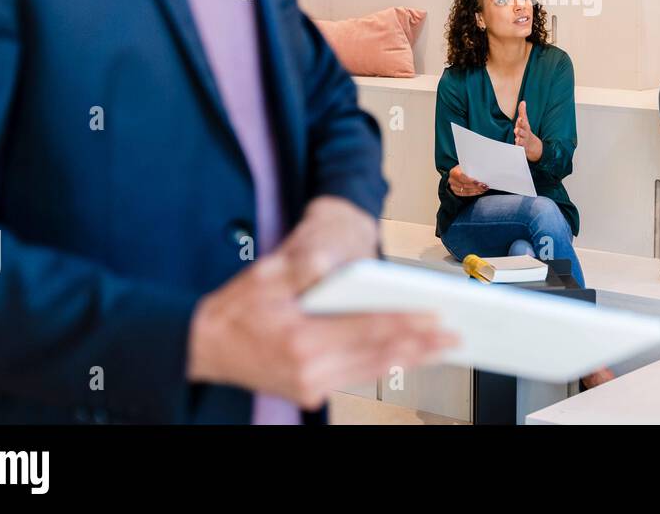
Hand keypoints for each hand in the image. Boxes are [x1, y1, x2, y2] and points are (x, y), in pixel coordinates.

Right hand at [187, 205, 458, 408]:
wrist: (203, 346)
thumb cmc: (235, 308)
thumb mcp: (266, 277)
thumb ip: (301, 271)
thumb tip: (330, 268)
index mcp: (301, 339)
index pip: (367, 329)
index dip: (406, 323)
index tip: (437, 317)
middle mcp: (308, 369)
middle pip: (378, 354)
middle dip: (420, 345)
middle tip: (456, 336)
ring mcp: (309, 385)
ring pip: (372, 370)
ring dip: (409, 359)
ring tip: (442, 348)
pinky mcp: (309, 391)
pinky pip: (357, 377)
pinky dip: (385, 366)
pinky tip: (406, 357)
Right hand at [448, 164, 487, 197]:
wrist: (460, 170)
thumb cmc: (464, 167)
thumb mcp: (467, 165)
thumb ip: (472, 168)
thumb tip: (483, 170)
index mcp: (453, 172)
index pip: (461, 177)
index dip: (469, 180)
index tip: (478, 181)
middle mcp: (452, 180)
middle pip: (464, 185)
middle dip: (475, 186)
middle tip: (484, 185)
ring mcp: (453, 187)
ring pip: (465, 191)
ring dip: (476, 190)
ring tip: (484, 188)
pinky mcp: (456, 192)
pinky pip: (466, 194)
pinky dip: (473, 193)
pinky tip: (479, 191)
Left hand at [513, 101, 542, 161]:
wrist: (534, 146)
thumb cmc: (526, 131)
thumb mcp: (525, 121)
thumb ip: (522, 112)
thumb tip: (522, 101)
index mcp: (525, 127)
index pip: (524, 124)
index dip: (522, 121)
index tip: (520, 118)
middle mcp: (525, 134)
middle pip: (523, 132)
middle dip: (520, 131)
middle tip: (516, 130)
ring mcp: (524, 142)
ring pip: (521, 141)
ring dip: (519, 140)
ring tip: (517, 139)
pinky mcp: (521, 149)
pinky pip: (519, 150)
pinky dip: (518, 149)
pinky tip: (515, 148)